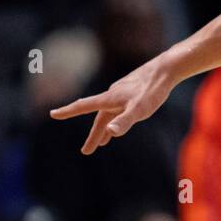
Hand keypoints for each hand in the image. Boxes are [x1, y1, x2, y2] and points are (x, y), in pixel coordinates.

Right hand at [49, 54, 177, 153]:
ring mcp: (122, 94)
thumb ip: (125, 121)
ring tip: (103, 142)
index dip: (67, 111)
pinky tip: (120, 121)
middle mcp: (112, 95)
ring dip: (105, 128)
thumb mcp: (139, 109)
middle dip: (94, 135)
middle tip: (87, 151)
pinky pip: (119, 109)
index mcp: (109, 99)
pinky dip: (116, 118)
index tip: (53, 114)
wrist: (167, 69)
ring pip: (110, 114)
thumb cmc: (152, 90)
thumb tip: (110, 132)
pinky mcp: (133, 92)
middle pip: (99, 118)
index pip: (83, 107)